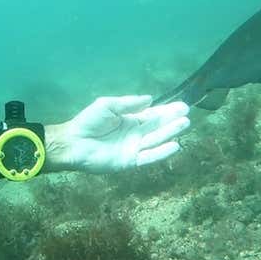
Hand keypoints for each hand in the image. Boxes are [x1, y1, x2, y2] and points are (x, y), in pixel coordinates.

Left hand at [44, 95, 189, 173]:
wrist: (74, 142)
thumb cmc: (88, 122)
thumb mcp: (108, 105)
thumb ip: (128, 103)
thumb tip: (150, 99)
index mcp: (130, 120)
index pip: (152, 114)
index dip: (167, 110)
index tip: (182, 105)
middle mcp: (135, 134)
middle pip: (157, 126)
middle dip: (172, 119)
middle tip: (187, 113)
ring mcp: (133, 148)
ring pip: (156, 139)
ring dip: (170, 132)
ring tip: (184, 124)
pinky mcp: (130, 161)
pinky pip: (149, 157)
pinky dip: (161, 152)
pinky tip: (174, 146)